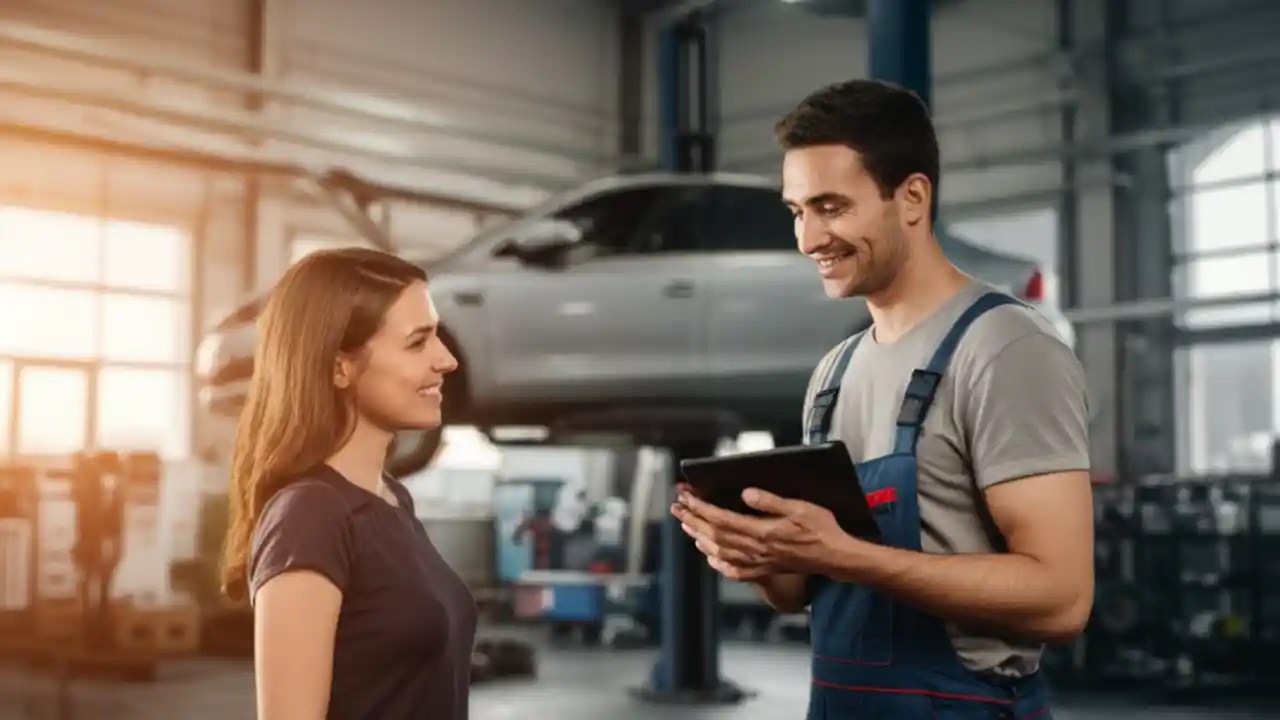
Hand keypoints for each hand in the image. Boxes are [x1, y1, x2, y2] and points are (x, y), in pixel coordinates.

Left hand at [671, 485, 854, 577]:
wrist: (835, 557)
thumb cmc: (821, 529)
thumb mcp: (799, 507)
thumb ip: (770, 501)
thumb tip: (746, 493)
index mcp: (762, 532)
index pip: (722, 519)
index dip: (701, 508)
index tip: (686, 497)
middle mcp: (756, 550)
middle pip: (715, 535)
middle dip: (693, 520)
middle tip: (677, 508)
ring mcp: (759, 562)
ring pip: (721, 552)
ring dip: (700, 538)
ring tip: (686, 526)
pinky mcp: (765, 570)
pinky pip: (735, 570)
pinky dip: (718, 563)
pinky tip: (711, 557)